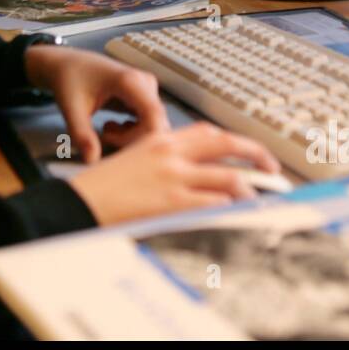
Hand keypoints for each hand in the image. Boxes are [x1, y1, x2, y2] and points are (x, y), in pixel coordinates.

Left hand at [24, 44, 168, 162]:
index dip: (143, 140)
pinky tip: (112, 128)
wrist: (66, 64)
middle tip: (104, 138)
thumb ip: (82, 135)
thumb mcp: (72, 108)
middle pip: (155, 126)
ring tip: (105, 131)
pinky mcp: (144, 99)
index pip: (154, 117)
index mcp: (131, 81)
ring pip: (153, 128)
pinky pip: (148, 125)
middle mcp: (145, 84)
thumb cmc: (69, 79)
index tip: (119, 150)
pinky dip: (131, 134)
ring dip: (130, 139)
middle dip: (132, 142)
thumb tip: (91, 160)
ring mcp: (147, 91)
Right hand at [68, 123, 282, 225]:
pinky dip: (231, 210)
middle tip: (273, 169)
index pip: (207, 132)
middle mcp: (171, 153)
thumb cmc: (99, 189)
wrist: (76, 202)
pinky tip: (236, 217)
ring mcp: (174, 178)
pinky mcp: (172, 203)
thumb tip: (189, 177)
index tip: (248, 152)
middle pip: (227, 145)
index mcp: (159, 140)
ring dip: (248, 191)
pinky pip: (216, 205)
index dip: (233, 141)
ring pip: (229, 179)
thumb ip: (161, 163)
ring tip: (258, 202)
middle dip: (257, 155)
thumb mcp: (131, 162)